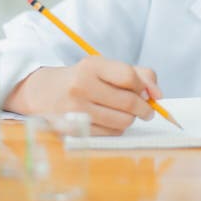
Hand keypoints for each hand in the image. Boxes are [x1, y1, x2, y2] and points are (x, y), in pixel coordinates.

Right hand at [5, 56, 162, 135]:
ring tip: (124, 114)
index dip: (144, 87)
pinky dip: (116, 129)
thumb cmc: (82, 79)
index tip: (148, 93)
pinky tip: (108, 121)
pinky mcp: (71, 130)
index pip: (129, 77)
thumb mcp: (105, 68)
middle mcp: (81, 86)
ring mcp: (75, 110)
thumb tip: (158, 94)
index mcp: (91, 66)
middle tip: (147, 110)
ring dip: (130, 119)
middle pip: (128, 102)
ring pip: (122, 121)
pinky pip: (109, 134)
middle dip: (144, 108)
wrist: (42, 92)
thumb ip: (138, 74)